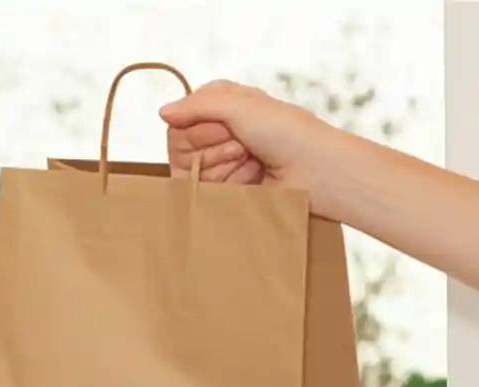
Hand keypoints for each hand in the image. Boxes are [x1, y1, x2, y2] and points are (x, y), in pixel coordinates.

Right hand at [161, 80, 347, 212]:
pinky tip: (252, 179)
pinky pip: (203, 191)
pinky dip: (230, 183)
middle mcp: (217, 131)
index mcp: (220, 104)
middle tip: (244, 146)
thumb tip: (162, 113)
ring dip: (225, 165)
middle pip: (181, 144)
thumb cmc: (287, 132)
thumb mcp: (242, 105)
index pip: (179, 118)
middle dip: (213, 146)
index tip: (227, 127)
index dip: (199, 126)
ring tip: (253, 162)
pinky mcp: (225, 189)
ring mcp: (220, 162)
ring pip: (191, 168)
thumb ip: (198, 106)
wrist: (317, 171)